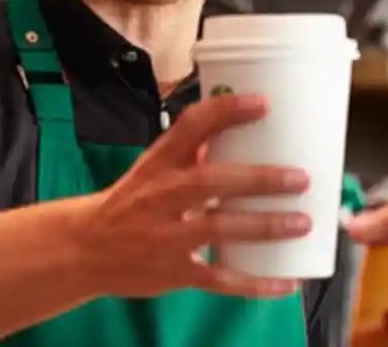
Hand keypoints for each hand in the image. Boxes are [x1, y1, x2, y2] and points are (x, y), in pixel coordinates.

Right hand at [70, 93, 311, 299]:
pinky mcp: (172, 271)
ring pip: (220, 228)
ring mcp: (166, 236)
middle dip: (258, 179)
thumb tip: (237, 132)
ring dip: (264, 226)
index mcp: (158, 164)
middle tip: (300, 178)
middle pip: (212, 181)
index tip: (262, 103)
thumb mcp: (152, 170)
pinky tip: (286, 283)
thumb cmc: (129, 202)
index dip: (225, 112)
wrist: (84, 248)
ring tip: (302, 223)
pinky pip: (218, 280)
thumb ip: (191, 155)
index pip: (190, 127)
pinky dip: (254, 284)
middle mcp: (161, 195)